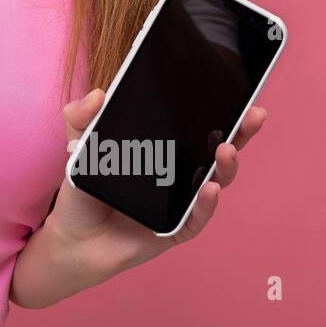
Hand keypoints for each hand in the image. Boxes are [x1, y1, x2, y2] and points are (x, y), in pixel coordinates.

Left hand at [40, 87, 268, 285]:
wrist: (72, 237)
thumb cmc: (83, 190)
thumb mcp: (79, 148)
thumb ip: (81, 118)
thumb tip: (97, 95)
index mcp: (163, 149)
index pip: (197, 126)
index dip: (219, 109)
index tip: (234, 89)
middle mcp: (179, 174)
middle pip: (217, 150)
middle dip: (239, 131)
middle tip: (252, 114)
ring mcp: (181, 203)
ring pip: (215, 183)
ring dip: (225, 166)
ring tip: (226, 149)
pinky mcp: (175, 230)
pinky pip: (196, 218)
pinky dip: (205, 204)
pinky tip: (210, 189)